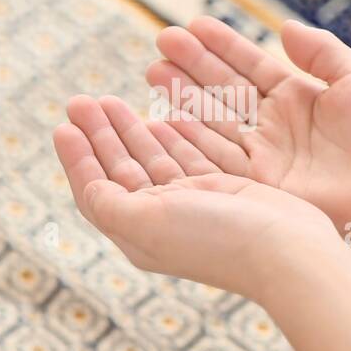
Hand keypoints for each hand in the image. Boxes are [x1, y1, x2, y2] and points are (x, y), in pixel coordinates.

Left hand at [53, 95, 345, 301]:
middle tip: (81, 100)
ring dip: (127, 131)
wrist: (287, 250)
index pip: (95, 191)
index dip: (77, 159)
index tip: (64, 124)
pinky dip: (167, 138)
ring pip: (149, 160)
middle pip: (119, 171)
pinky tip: (156, 118)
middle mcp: (161, 222)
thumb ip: (107, 204)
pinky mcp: (221, 191)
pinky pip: (184, 158)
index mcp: (137, 234)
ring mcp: (192, 206)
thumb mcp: (146, 221)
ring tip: (108, 100)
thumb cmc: (216, 238)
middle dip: (99, 135)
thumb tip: (86, 183)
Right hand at [147, 16, 350, 253]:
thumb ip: (319, 52)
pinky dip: (193, 137)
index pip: (249, 66)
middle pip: (224, 90)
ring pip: (214, 119)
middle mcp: (275, 125)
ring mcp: (265, 155)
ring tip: (154, 70)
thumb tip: (285, 27)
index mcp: (297, 98)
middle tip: (161, 41)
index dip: (221, 45)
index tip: (192, 24)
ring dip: (183, 96)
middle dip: (192, 66)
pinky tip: (166, 116)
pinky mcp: (261, 183)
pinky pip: (218, 156)